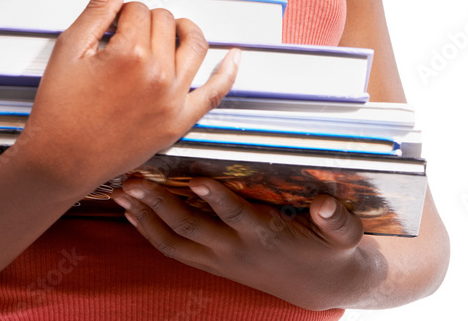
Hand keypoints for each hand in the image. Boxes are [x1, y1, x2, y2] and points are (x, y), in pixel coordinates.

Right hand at [17, 0, 240, 195]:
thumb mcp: (69, 48)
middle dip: (148, 21)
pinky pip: (215, 93)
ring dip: (184, 31)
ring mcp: (172, 100)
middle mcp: (157, 75)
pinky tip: (234, 55)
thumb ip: (100, 6)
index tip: (111, 26)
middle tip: (127, 36)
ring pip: (194, 44)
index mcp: (129, 54)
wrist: (58, 162)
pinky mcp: (178, 123)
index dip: (122, 13)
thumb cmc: (58, 109)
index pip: (139, 10)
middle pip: (166, 22)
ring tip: (172, 31)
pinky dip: (228, 72)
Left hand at [111, 176, 381, 310]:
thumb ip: (337, 220)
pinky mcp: (213, 263)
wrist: (323, 287)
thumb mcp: (345, 236)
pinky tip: (132, 213)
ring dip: (145, 218)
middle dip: (160, 204)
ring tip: (122, 193)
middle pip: (190, 228)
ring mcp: (220, 259)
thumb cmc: (332, 251)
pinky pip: (174, 249)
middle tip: (134, 180)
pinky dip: (150, 231)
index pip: (236, 216)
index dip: (216, 199)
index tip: (196, 180)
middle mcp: (236, 250)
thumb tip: (326, 204)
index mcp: (266, 237)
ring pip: (174, 242)